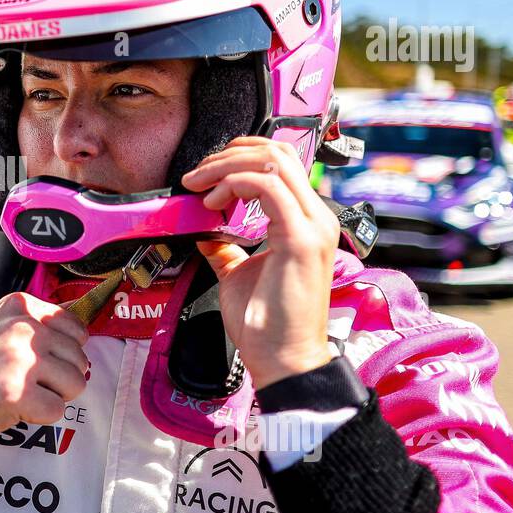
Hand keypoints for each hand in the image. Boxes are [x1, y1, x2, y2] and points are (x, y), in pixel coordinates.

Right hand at [0, 292, 89, 455]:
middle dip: (59, 378)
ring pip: (75, 383)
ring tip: (18, 396)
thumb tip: (78, 331)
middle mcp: (22, 327)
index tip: (39, 364)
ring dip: (52, 397)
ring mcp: (20, 359)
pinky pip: (57, 410)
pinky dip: (39, 418)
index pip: (75, 328)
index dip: (63, 353)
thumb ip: (30, 324)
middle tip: (24, 385)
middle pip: (78, 358)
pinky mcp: (17, 394)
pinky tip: (12, 410)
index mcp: (18, 305)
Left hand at [181, 137, 336, 388]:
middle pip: (278, 152)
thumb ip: (227, 250)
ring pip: (273, 162)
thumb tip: (206, 234)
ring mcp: (313, 226)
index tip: (205, 174)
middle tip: (196, 175)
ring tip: (198, 186)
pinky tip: (212, 204)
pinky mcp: (301, 240)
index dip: (241, 156)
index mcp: (306, 222)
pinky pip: (267, 187)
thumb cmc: (265, 325)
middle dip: (230, 153)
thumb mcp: (239, 273)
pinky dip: (234, 184)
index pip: (281, 162)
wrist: (282, 360)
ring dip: (226, 166)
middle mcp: (316, 218)